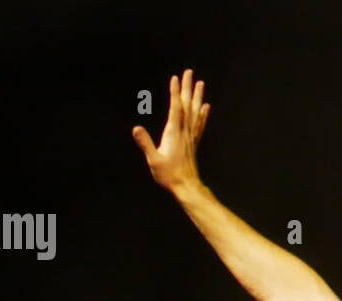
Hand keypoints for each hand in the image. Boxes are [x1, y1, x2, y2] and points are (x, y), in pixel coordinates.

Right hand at [132, 69, 209, 192]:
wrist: (186, 187)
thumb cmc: (168, 175)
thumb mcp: (153, 160)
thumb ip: (145, 143)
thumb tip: (135, 128)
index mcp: (173, 133)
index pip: (175, 108)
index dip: (175, 93)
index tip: (175, 78)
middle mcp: (184, 132)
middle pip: (186, 105)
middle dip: (187, 88)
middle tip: (189, 72)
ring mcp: (190, 137)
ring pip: (194, 112)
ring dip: (196, 96)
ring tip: (200, 83)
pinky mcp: (193, 143)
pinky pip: (198, 124)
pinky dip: (202, 114)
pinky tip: (205, 106)